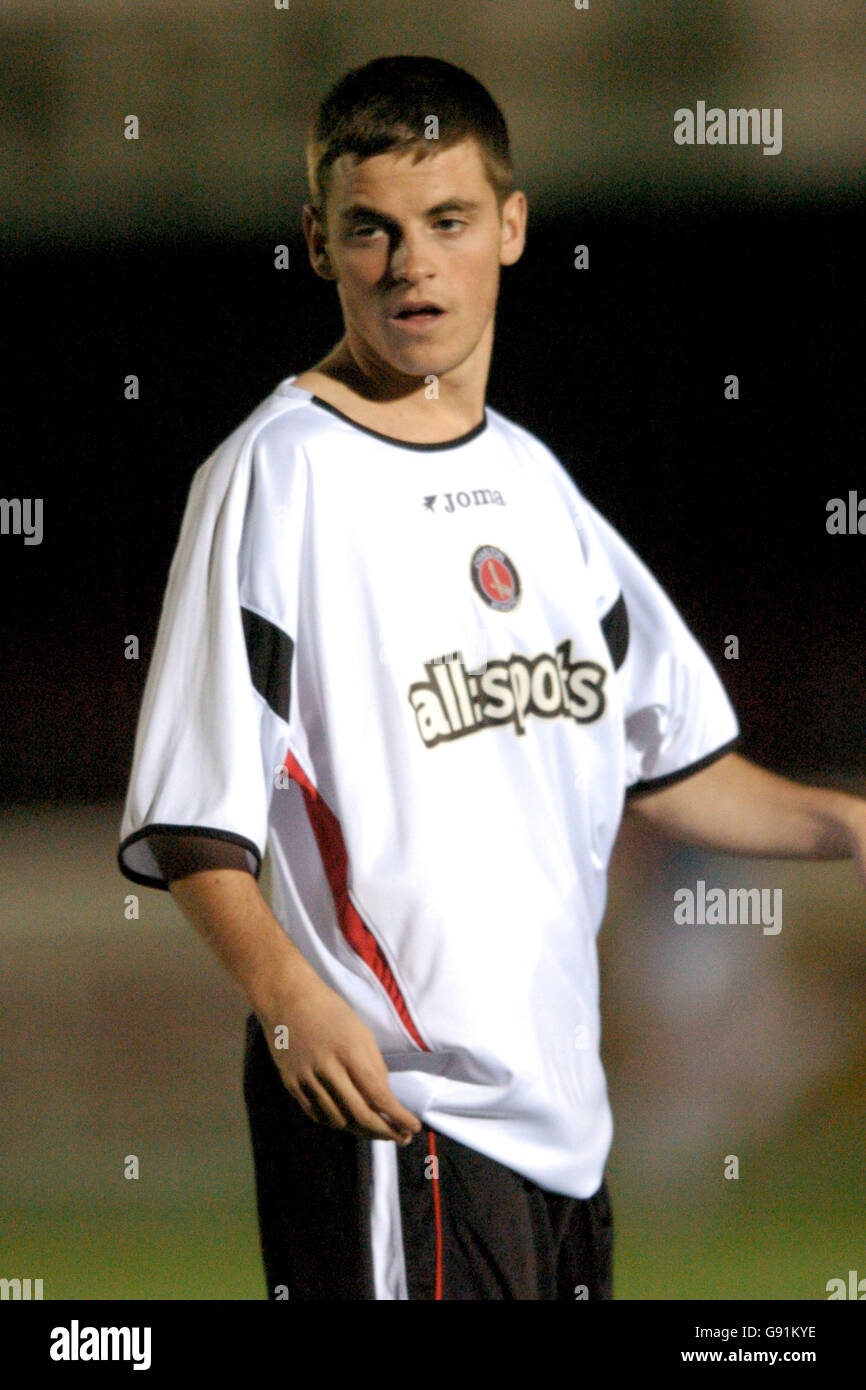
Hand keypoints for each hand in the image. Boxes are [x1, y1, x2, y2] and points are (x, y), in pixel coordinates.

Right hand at [261, 975, 422, 1144]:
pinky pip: (316, 1114)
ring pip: (338, 1120)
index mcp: (350, 1051)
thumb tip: (385, 1100)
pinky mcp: (291, 1084)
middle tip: (401, 1138)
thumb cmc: (330, 1011)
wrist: (286, 999)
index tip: (413, 1127)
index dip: (398, 1117)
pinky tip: (349, 1122)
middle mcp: (327, 1068)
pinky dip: (336, 1122)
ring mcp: (305, 1078)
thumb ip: (374, 1067)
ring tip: (377, 1130)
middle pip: (359, 1115)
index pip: (379, 1096)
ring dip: (361, 1131)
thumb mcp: (361, 1032)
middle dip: (385, 1132)